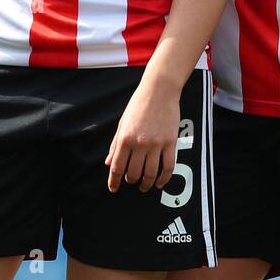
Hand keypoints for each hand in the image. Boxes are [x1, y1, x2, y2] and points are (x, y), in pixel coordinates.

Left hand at [105, 75, 181, 193]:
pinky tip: (160, 182)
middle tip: (131, 182)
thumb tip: (109, 162)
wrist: (159, 90)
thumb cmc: (139, 104)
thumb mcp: (122, 123)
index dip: (114, 181)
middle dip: (131, 181)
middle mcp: (140, 143)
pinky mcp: (171, 143)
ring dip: (146, 183)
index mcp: (125, 138)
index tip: (114, 189)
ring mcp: (156, 144)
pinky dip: (164, 179)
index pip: (117, 167)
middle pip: (134, 173)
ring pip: (151, 174)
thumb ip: (115, 144)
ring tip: (145, 185)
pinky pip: (168, 167)